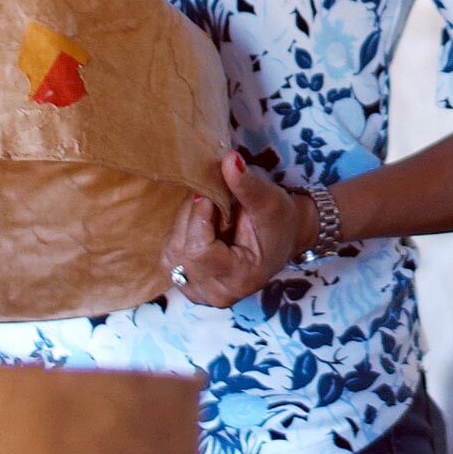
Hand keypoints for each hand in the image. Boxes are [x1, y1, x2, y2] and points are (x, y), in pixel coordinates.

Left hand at [161, 153, 309, 308]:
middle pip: (181, 250)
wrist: (283, 239)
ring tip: (212, 216)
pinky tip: (203, 229)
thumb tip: (228, 159)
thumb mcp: (269, 201)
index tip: (210, 195)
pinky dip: (182, 235)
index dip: (198, 217)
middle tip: (213, 201)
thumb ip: (246, 183)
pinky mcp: (186, 285)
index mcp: (240, 278)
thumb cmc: (279, 222)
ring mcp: (199, 293)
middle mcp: (217, 294)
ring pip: (171, 253)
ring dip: (185, 225)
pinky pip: (169, 256)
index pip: (199, 251)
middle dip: (191, 217)